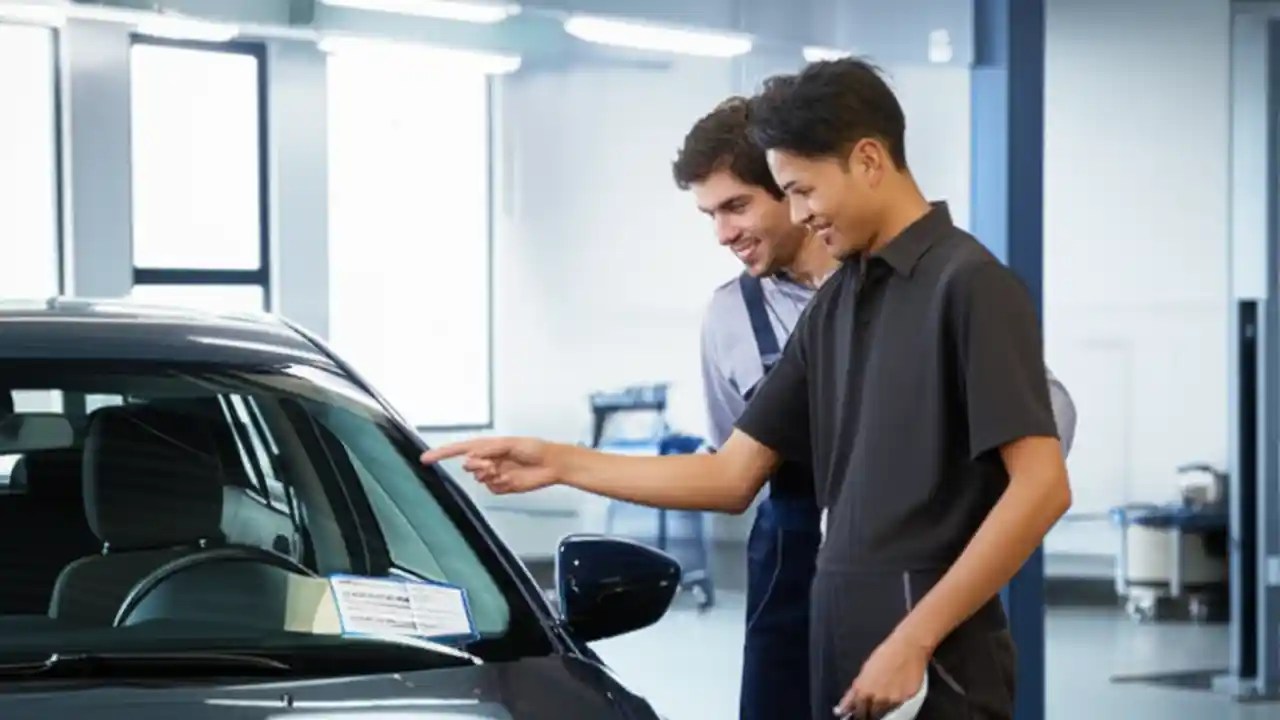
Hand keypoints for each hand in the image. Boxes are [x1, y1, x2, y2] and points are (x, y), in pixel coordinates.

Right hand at [420, 437, 558, 494]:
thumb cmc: (533, 448)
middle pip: (469, 466)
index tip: (425, 458)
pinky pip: (492, 489)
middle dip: (477, 466)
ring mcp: (494, 474)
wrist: (551, 464)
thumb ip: (489, 449)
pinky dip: (500, 485)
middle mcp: (488, 460)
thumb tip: (469, 454)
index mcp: (487, 447)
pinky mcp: (502, 487)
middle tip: (492, 465)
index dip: (441, 453)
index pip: (459, 449)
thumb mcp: (510, 444)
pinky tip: (512, 479)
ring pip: (480, 480)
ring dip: (489, 476)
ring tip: (505, 471)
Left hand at [836, 630, 929, 718]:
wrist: (908, 647)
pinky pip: (898, 705)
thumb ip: (855, 690)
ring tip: (885, 691)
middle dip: (869, 711)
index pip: (857, 710)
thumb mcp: (865, 670)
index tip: (853, 712)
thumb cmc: (886, 653)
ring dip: (882, 706)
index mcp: (863, 689)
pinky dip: (896, 700)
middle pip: (871, 714)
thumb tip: (847, 703)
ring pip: (885, 711)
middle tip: (870, 704)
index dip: (855, 712)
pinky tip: (896, 688)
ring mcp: (892, 700)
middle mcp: (877, 697)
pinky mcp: (906, 699)